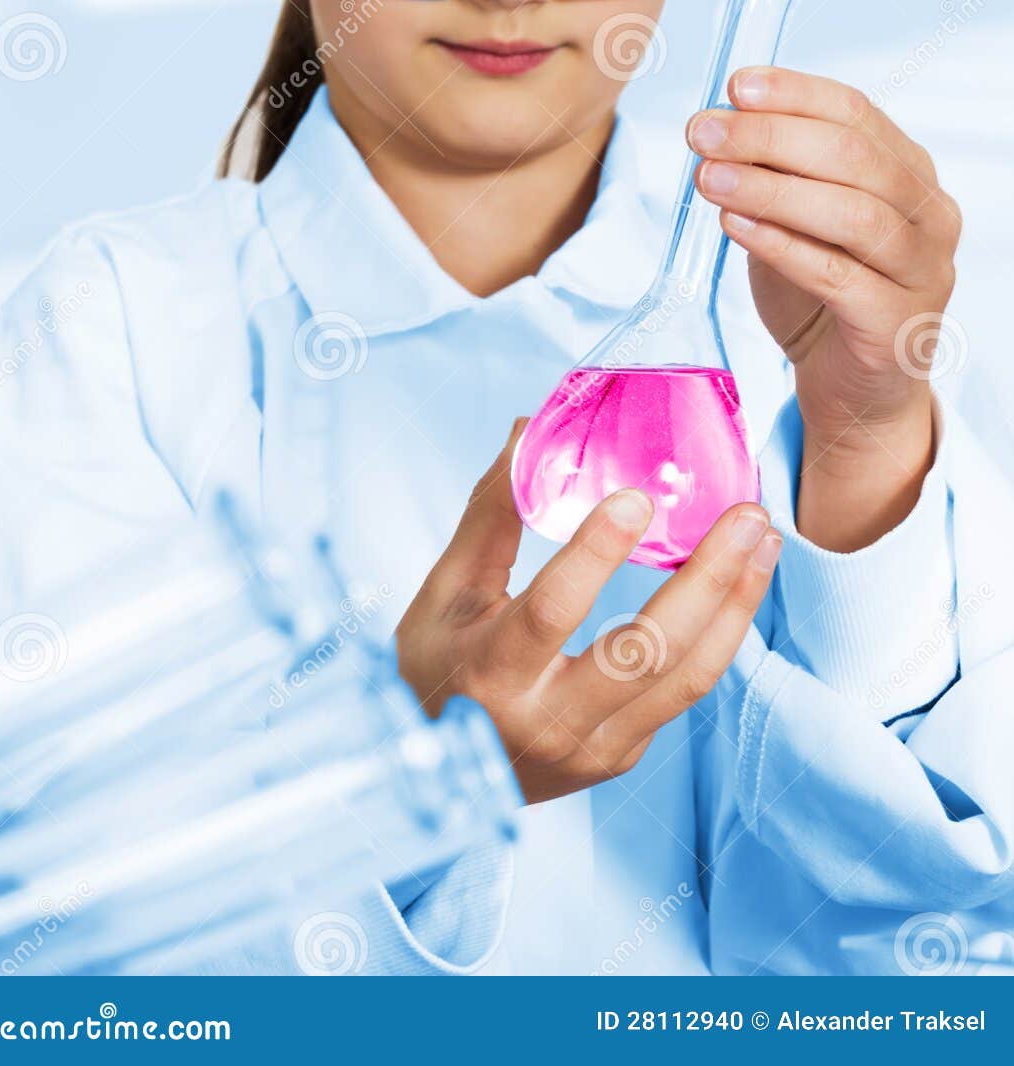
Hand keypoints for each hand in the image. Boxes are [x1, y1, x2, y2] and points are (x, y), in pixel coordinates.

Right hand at [396, 423, 780, 804]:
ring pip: (686, 678)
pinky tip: (738, 583)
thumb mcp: (446, 592)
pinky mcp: (624, 757)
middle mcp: (547, 722)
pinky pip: (684, 692)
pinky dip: (719, 633)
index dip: (596, 554)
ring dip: (735, 604)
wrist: (440, 776)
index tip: (638, 496)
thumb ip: (491, 513)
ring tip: (764, 541)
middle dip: (707, 578)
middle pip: (645, 652)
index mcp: (490, 673)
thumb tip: (529, 429)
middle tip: (747, 514)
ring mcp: (595, 749)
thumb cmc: (440, 667)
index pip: (551, 612)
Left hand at [688, 66, 961, 550]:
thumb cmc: (822, 292)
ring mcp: (922, 270)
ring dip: (771, 187)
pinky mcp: (895, 323)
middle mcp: (929, 214)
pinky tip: (734, 224)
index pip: (856, 112)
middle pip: (853, 156)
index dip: (794, 92)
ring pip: (851, 213)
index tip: (734, 85)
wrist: (853, 388)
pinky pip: (838, 275)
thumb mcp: (795, 219)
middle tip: (702, 131)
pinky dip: (781, 244)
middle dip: (768, 136)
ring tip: (708, 178)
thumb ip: (772, 173)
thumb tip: (714, 123)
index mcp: (909, 172)